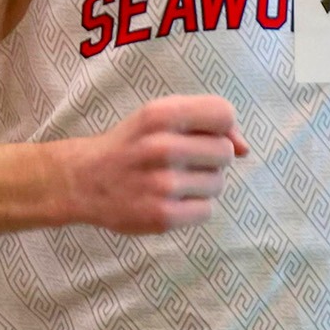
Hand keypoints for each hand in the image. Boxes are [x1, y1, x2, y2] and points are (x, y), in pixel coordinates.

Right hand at [60, 94, 249, 234]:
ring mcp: (161, 184)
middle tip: (183, 162)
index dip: (222, 126)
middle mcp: (161, 147)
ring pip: (218, 184)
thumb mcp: (159, 117)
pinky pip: (206, 211)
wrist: (84, 181)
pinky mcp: (162, 216)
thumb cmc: (132, 145)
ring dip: (202, 185)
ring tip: (172, 181)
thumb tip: (245, 149)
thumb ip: (205, 121)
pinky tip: (171, 200)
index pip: (223, 113)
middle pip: (225, 152)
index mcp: (160, 114)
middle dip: (211, 158)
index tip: (205, 135)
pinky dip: (194, 208)